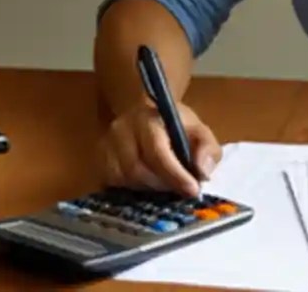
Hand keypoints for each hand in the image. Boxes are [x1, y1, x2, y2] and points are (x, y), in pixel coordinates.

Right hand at [97, 99, 220, 196]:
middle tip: (179, 191)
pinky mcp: (100, 159)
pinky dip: (131, 190)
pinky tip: (147, 186)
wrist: (150, 116)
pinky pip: (112, 183)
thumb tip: (202, 173)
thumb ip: (207, 149)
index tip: (192, 190)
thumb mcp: (200, 133)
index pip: (157, 151)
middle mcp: (121, 129)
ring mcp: (106, 144)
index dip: (175, 175)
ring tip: (164, 187)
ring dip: (147, 189)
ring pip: (123, 179)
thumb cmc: (177, 127)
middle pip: (136, 169)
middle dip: (162, 185)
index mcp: (148, 119)